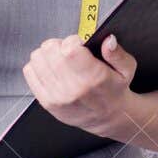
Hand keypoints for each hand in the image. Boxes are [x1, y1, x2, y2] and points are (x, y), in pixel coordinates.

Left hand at [23, 33, 142, 141]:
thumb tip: (108, 40)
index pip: (69, 48)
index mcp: (94, 78)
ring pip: (38, 59)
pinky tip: (52, 69)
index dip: (73, 40)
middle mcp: (73, 89)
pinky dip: (38, 65)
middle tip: (69, 51)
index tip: (80, 45)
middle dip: (59, 45)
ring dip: (48, 54)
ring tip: (60, 60)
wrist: (108, 117)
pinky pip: (30, 72)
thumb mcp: (127, 69)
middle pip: (50, 51)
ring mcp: (57, 96)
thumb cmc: (115, 90)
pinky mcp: (46, 102)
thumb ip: (117, 53)